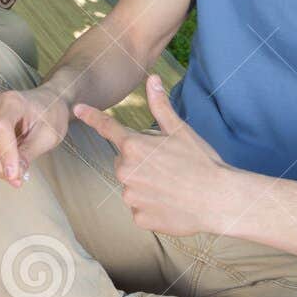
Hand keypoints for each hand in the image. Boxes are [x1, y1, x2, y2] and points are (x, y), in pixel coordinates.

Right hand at [0, 85, 69, 185]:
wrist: (45, 104)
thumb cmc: (49, 116)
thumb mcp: (47, 136)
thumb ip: (28, 154)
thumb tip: (14, 175)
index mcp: (13, 101)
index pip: (0, 128)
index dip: (5, 154)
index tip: (14, 175)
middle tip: (15, 179)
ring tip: (11, 173)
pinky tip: (3, 166)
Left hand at [73, 76, 230, 237]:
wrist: (219, 200)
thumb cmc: (201, 162)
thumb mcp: (180, 131)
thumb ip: (160, 106)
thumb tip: (151, 79)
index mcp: (133, 146)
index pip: (107, 127)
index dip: (91, 116)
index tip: (77, 109)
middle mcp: (125, 171)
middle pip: (123, 161)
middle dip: (139, 161)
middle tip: (166, 165)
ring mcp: (131, 196)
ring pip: (131, 186)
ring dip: (145, 184)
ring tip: (172, 185)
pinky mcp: (139, 218)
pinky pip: (139, 208)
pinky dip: (151, 206)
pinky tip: (170, 203)